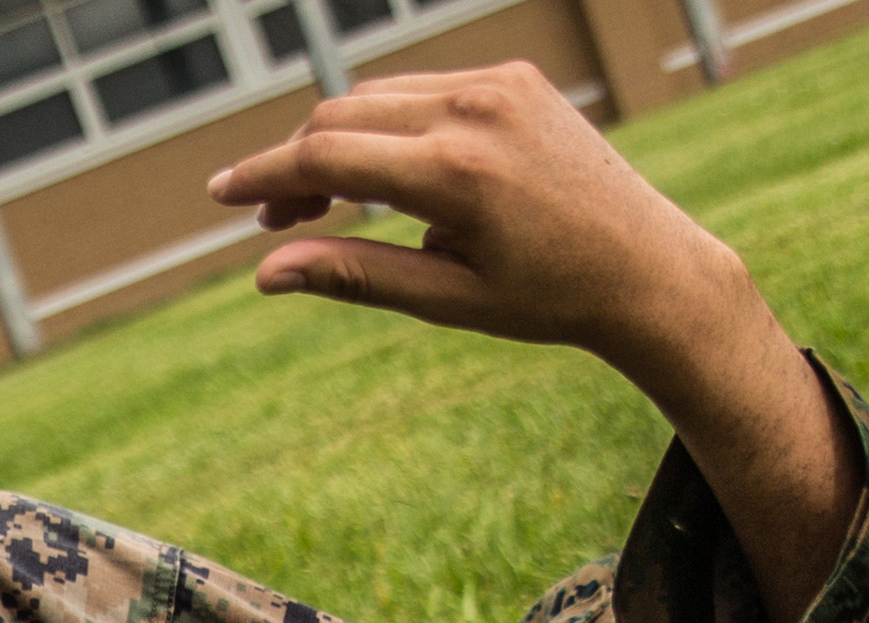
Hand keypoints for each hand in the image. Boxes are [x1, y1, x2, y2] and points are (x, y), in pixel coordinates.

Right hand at [208, 63, 859, 622]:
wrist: (648, 266)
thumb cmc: (546, 297)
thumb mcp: (443, 298)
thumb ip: (351, 274)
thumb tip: (265, 271)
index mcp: (455, 172)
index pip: (326, 154)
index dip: (262, 175)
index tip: (220, 194)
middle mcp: (475, 111)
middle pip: (341, 116)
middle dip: (294, 163)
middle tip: (273, 221)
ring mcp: (498, 85)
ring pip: (377, 97)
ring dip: (336, 142)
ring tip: (320, 203)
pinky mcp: (514, 78)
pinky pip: (422, 89)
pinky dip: (386, 126)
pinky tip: (384, 176)